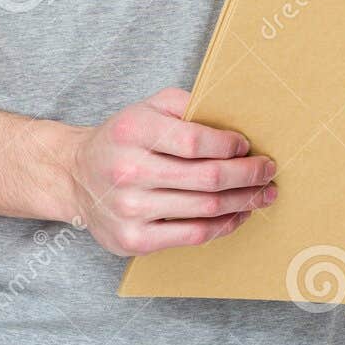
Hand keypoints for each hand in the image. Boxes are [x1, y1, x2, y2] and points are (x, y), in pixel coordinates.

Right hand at [68, 86, 277, 256]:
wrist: (75, 176)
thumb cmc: (122, 139)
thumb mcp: (146, 108)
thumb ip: (186, 105)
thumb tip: (232, 119)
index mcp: (134, 131)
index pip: (196, 140)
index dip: (229, 145)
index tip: (247, 145)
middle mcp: (129, 171)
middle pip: (208, 178)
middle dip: (248, 175)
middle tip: (268, 170)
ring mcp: (130, 209)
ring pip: (206, 208)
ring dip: (244, 201)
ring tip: (262, 194)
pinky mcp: (134, 239)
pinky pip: (193, 235)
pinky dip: (224, 225)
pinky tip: (238, 214)